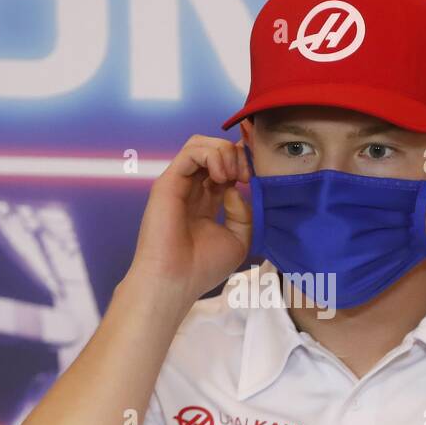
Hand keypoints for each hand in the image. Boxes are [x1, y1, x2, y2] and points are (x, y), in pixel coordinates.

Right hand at [126, 135, 252, 307]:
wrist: (176, 281)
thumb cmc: (203, 267)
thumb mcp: (239, 239)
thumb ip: (244, 212)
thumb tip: (235, 188)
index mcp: (206, 201)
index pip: (225, 166)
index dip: (243, 162)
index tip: (256, 177)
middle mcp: (191, 189)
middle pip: (215, 150)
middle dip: (238, 155)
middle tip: (247, 177)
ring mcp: (179, 183)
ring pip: (201, 143)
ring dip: (225, 152)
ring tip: (233, 176)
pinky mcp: (169, 181)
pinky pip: (192, 150)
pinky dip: (213, 155)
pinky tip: (222, 177)